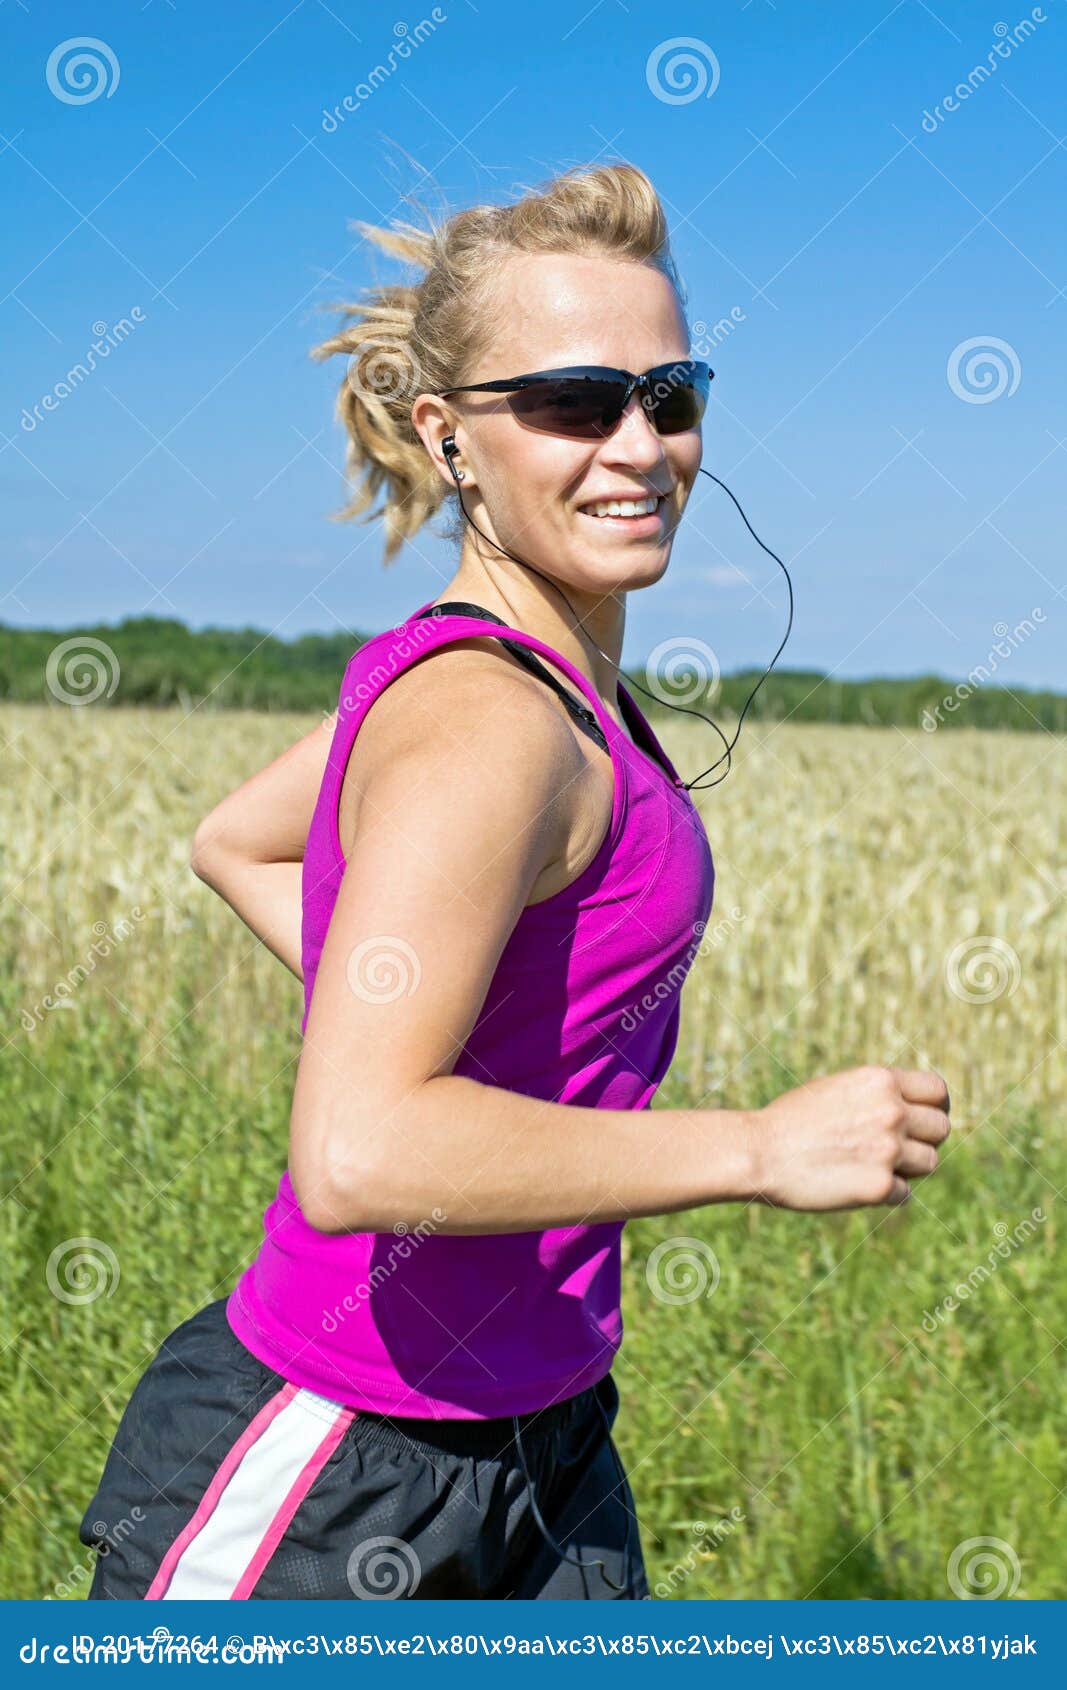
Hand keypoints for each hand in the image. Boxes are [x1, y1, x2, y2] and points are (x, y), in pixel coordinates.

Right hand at [751, 1064, 950, 1210]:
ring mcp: (889, 1149)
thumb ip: (877, 1096)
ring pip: (928, 1163)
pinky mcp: (880, 1186)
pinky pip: (904, 1193)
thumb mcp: (837, 1089)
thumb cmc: (791, 1120)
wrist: (760, 1152)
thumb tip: (912, 1111)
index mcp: (880, 1080)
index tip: (927, 1119)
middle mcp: (891, 1111)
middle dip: (924, 1139)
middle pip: (941, 1128)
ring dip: (908, 1168)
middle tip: (898, 1149)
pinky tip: (855, 1185)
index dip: (936, 1106)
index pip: (938, 1090)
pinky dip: (885, 1193)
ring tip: (872, 1166)